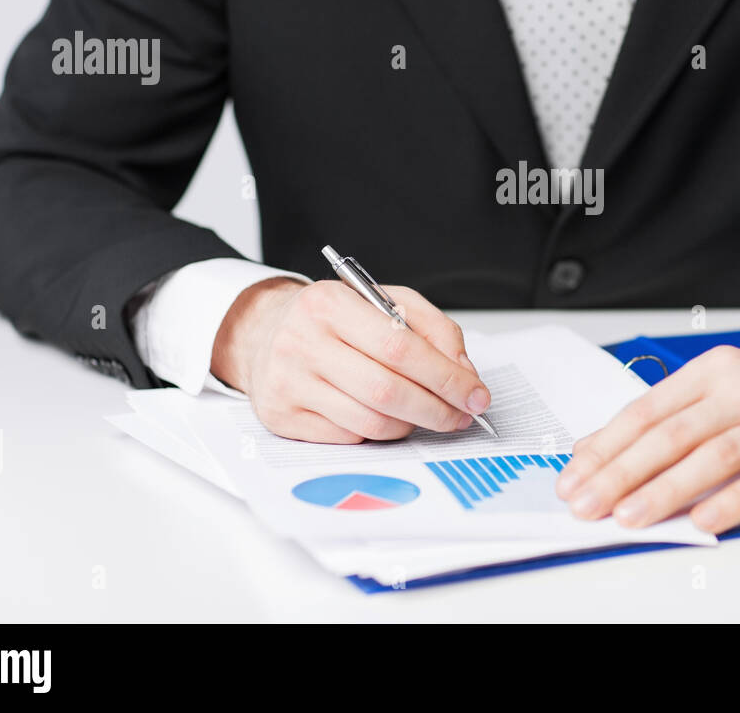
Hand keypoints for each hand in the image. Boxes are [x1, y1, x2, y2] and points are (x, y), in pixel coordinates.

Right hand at [210, 278, 488, 442]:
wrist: (265, 332)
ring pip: (371, 421)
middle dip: (437, 409)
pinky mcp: (282, 417)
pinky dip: (377, 431)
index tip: (475, 394)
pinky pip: (349, 437)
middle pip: (387, 390)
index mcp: (330, 304)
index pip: (400, 347)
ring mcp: (288, 382)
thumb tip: (463, 374)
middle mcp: (302, 342)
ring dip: (411, 424)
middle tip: (462, 415)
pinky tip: (383, 415)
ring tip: (424, 414)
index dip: (446, 377)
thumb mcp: (385, 303)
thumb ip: (433, 329)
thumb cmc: (332, 319)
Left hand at [555, 346, 739, 533]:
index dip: (605, 446)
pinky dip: (730, 501)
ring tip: (629, 517)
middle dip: (621, 473)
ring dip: (665, 490)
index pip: (645, 411)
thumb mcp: (718, 386)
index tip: (573, 477)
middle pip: (670, 435)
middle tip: (587, 503)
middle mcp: (739, 391)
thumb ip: (663, 415)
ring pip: (711, 456)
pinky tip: (701, 521)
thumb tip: (596, 447)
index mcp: (710, 373)